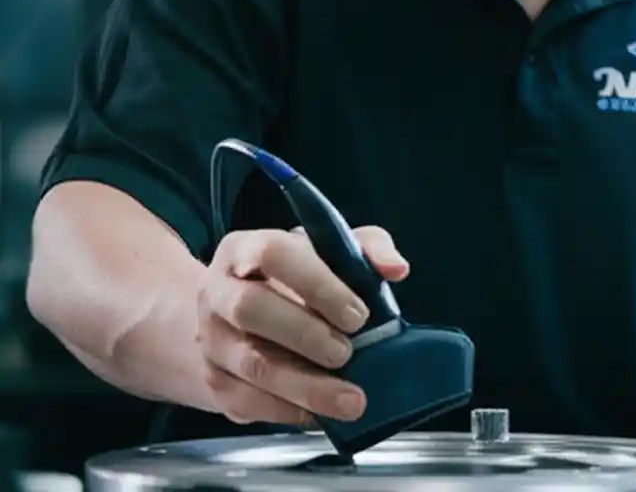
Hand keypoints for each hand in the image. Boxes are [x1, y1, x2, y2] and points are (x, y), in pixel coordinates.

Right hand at [196, 225, 409, 427]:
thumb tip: (396, 269)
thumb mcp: (331, 251)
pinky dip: (290, 411)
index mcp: (245, 249)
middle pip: (250, 309)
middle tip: (347, 352)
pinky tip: (322, 413)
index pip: (274, 255)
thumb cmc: (297, 278)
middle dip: (305, 334)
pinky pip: (248, 400)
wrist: (240, 317)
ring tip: (351, 399)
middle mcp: (218, 292)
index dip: (317, 284)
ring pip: (251, 364)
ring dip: (305, 386)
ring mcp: (211, 339)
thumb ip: (369, 250)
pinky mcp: (214, 380)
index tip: (358, 314)